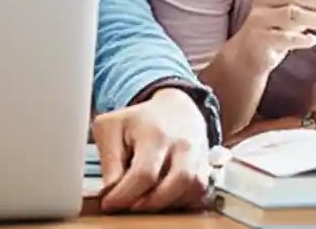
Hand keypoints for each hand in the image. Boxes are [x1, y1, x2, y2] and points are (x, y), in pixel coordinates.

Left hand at [91, 87, 209, 212]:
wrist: (174, 109)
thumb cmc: (138, 120)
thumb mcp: (111, 129)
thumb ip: (109, 161)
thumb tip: (110, 192)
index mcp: (155, 133)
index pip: (144, 174)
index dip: (125, 195)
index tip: (109, 204)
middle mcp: (182, 144)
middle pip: (174, 185)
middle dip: (148, 204)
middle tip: (129, 206)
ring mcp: (199, 156)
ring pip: (192, 190)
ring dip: (167, 203)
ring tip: (146, 200)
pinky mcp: (207, 167)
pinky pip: (200, 193)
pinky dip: (181, 201)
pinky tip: (163, 196)